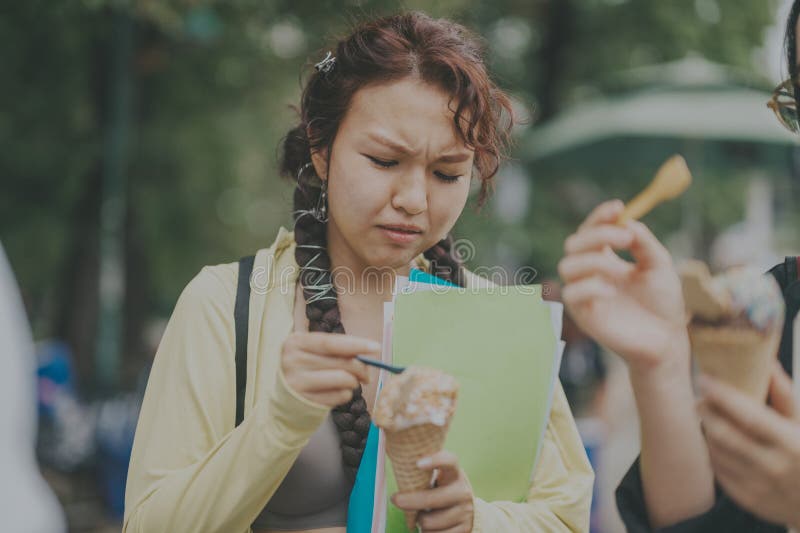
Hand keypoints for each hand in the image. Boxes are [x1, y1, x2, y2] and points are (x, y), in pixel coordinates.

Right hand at [280, 332, 377, 406]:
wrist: (285, 400)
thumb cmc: (307, 371)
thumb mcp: (314, 353)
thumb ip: (337, 350)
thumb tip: (369, 351)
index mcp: (296, 342)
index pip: (331, 342)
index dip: (356, 344)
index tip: (376, 347)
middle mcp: (292, 361)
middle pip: (340, 361)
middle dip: (361, 368)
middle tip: (367, 374)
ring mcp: (296, 383)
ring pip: (343, 379)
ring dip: (354, 382)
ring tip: (352, 383)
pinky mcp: (304, 402)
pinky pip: (339, 396)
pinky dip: (346, 394)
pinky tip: (339, 393)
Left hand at [392, 450, 474, 531]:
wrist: (466, 510)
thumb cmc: (442, 489)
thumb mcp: (439, 477)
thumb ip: (424, 473)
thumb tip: (397, 467)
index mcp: (454, 474)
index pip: (449, 461)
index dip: (435, 461)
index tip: (418, 463)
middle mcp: (462, 492)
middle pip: (432, 498)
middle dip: (409, 501)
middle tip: (395, 499)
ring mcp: (465, 512)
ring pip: (428, 522)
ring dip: (419, 521)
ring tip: (422, 516)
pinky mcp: (464, 529)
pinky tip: (430, 527)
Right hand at [558, 200, 688, 371]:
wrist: (667, 340)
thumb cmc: (663, 304)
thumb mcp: (660, 266)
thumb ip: (645, 243)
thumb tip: (629, 222)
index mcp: (606, 257)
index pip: (591, 230)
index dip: (600, 216)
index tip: (619, 207)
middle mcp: (590, 273)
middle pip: (574, 243)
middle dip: (597, 234)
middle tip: (626, 238)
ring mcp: (585, 293)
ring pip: (567, 265)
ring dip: (593, 260)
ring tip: (619, 269)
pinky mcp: (583, 314)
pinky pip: (571, 294)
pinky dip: (590, 287)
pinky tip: (612, 292)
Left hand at [698, 363, 799, 528]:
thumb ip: (784, 394)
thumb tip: (767, 362)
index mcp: (792, 443)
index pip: (748, 416)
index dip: (722, 396)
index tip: (705, 379)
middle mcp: (774, 467)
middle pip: (724, 434)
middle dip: (706, 412)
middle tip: (700, 398)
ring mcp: (759, 486)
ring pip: (717, 451)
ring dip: (708, 430)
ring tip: (708, 417)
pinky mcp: (747, 500)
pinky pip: (718, 469)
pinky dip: (713, 451)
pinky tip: (716, 441)